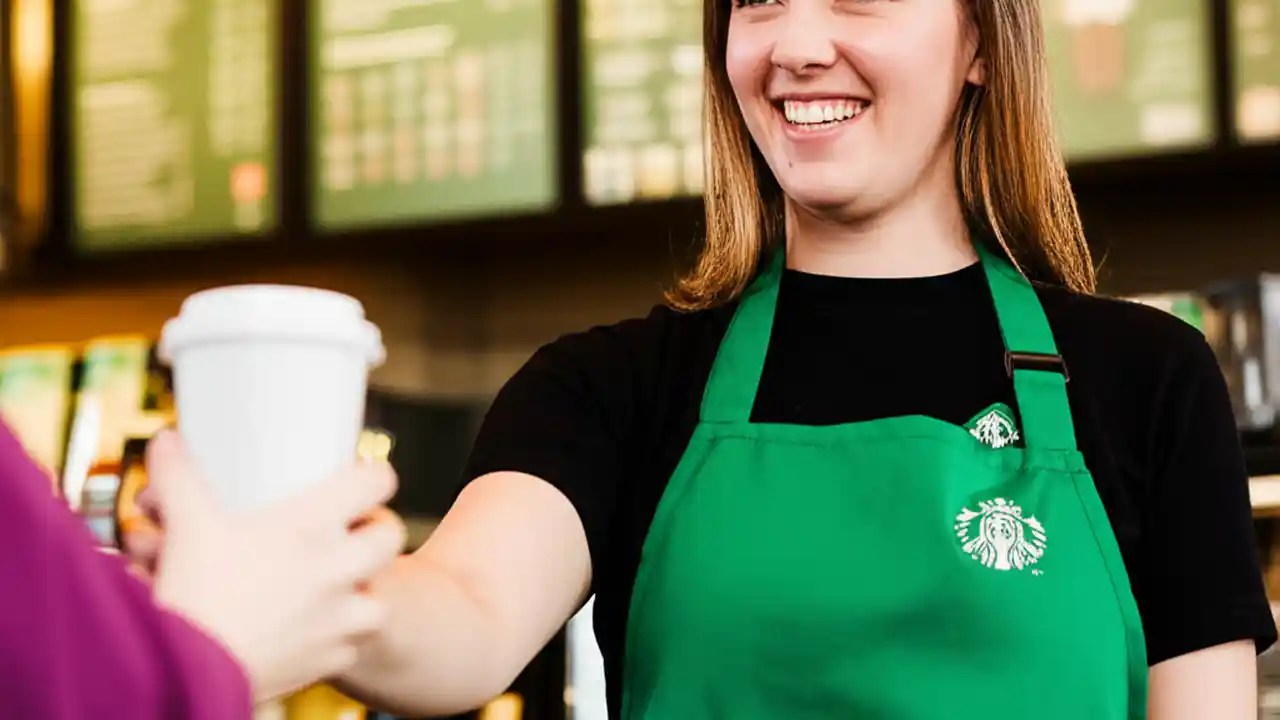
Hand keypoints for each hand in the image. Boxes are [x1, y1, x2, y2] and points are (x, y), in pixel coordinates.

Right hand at [144, 431, 406, 701]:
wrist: (188, 672)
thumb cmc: (194, 595)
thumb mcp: (187, 523)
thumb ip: (179, 475)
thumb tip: (167, 440)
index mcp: (314, 525)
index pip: (376, 482)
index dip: (373, 475)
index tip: (360, 477)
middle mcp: (339, 568)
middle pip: (389, 536)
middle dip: (374, 530)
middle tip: (350, 531)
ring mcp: (341, 617)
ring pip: (379, 598)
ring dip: (361, 589)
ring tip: (335, 585)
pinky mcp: (331, 658)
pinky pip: (350, 645)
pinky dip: (336, 637)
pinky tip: (312, 629)